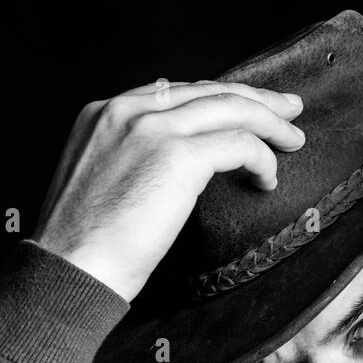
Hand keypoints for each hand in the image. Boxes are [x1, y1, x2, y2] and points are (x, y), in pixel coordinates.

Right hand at [31, 78, 305, 301]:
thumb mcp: (99, 184)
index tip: (244, 108)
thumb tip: (174, 170)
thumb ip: (130, 160)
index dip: (217, 98)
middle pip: (208, 91)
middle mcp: (127, 109)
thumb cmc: (83, 248)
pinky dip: (261, 159)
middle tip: (288, 110)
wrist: (69, 270)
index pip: (176, 93)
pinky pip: (239, 144)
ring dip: (269, 124)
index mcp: (104, 112)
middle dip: (254, 99)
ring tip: (292, 140)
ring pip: (230, 109)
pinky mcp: (178, 156)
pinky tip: (267, 179)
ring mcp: (153, 128)